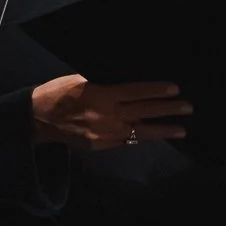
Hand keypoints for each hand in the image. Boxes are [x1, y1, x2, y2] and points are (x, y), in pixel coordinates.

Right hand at [30, 75, 189, 149]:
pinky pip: (126, 140)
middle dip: (167, 110)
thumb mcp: (79, 80)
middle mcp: (106, 115)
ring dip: (162, 130)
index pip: (135, 92)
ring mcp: (105, 133)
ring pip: (140, 132)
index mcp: (101, 95)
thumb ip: (103, 83)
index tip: (175, 89)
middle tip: (188, 107)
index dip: (156, 91)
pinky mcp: (101, 145)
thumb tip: (126, 83)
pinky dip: (142, 137)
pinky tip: (155, 134)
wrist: (38, 119)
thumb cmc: (58, 93)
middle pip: (143, 112)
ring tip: (181, 129)